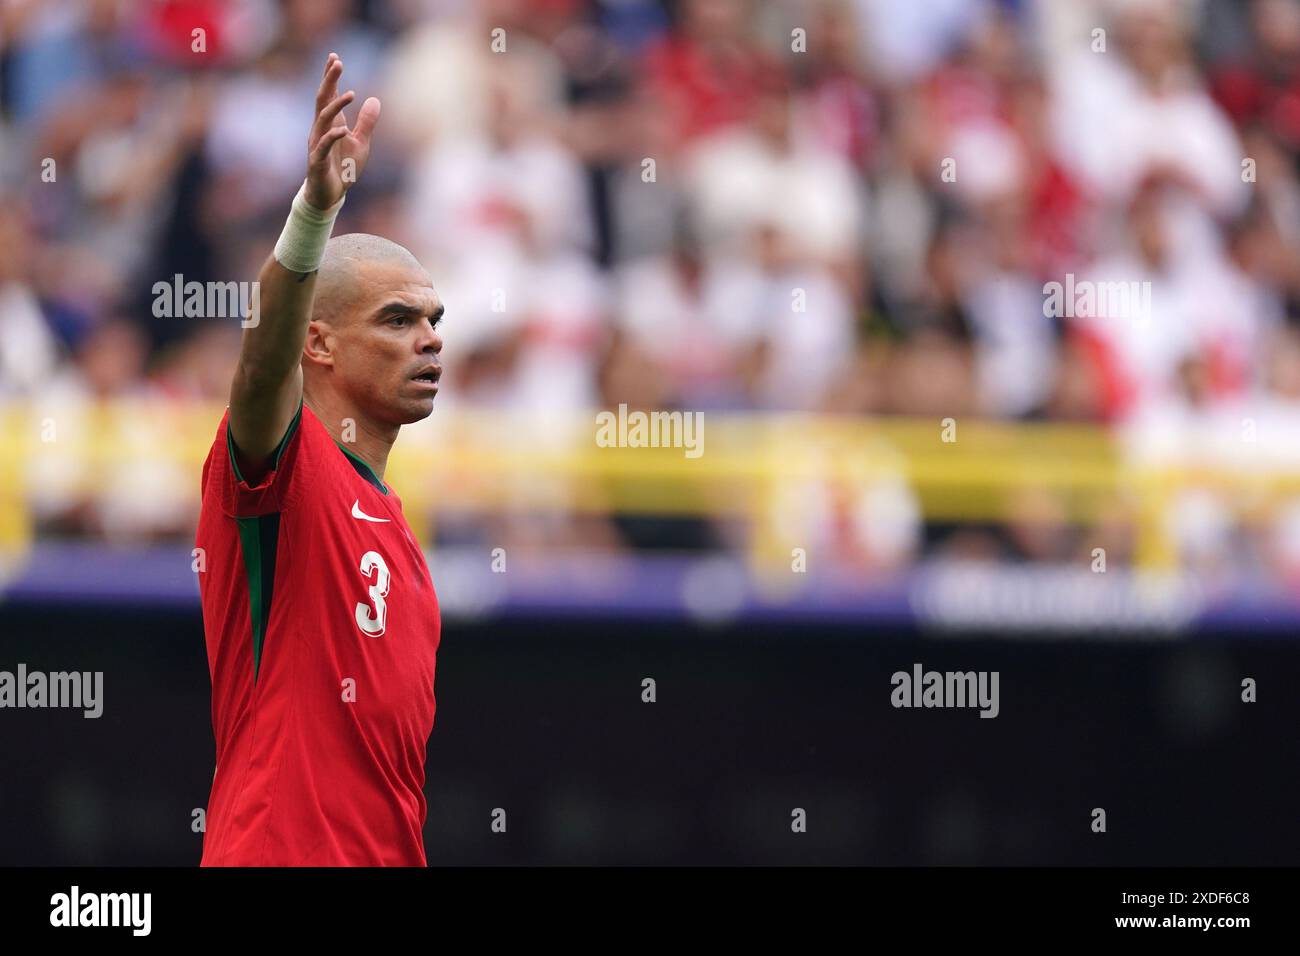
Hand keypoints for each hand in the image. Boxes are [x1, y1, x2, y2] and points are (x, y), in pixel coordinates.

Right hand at [304, 52, 380, 210]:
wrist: (331, 195)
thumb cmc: (344, 168)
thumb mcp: (361, 143)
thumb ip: (366, 123)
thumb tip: (374, 100)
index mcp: (331, 123)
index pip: (328, 95)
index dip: (331, 77)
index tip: (335, 57)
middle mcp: (321, 129)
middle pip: (322, 99)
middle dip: (329, 80)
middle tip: (337, 62)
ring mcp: (317, 144)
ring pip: (322, 118)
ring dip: (335, 105)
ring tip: (351, 94)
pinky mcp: (317, 160)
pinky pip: (324, 146)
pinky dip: (333, 136)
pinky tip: (344, 129)